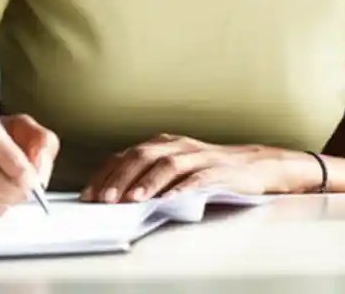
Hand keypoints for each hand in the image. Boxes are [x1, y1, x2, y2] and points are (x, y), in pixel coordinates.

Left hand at [80, 133, 316, 202]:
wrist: (257, 165)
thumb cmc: (210, 170)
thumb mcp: (176, 167)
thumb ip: (148, 175)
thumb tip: (113, 195)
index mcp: (163, 144)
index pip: (126, 155)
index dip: (105, 174)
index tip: (88, 195)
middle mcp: (178, 145)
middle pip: (142, 156)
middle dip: (120, 178)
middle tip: (104, 200)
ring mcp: (199, 156)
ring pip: (167, 164)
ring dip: (146, 182)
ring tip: (132, 200)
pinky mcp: (218, 171)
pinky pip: (197, 179)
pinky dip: (180, 189)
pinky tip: (168, 201)